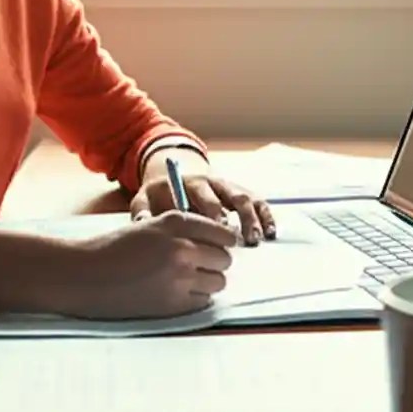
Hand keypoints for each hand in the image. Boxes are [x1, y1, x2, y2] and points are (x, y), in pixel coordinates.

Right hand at [65, 211, 237, 318]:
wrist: (84, 274)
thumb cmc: (111, 248)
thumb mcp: (148, 227)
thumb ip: (180, 231)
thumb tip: (214, 243)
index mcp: (176, 223)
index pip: (222, 233)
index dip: (222, 242)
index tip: (216, 248)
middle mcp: (183, 247)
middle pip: (225, 259)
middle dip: (214, 263)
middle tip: (198, 267)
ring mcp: (181, 277)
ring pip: (219, 281)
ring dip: (207, 282)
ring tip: (185, 282)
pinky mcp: (174, 303)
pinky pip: (204, 301)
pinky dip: (195, 299)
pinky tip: (176, 294)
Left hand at [131, 149, 276, 245]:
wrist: (176, 172)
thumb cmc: (160, 194)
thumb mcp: (145, 197)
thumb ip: (141, 209)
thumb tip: (142, 222)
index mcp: (186, 183)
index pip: (198, 196)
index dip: (207, 212)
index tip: (211, 232)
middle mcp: (210, 182)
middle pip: (225, 196)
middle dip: (231, 216)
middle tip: (235, 239)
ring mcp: (227, 187)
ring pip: (244, 198)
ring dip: (251, 218)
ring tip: (255, 239)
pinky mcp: (241, 193)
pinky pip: (257, 201)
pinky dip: (265, 216)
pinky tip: (271, 233)